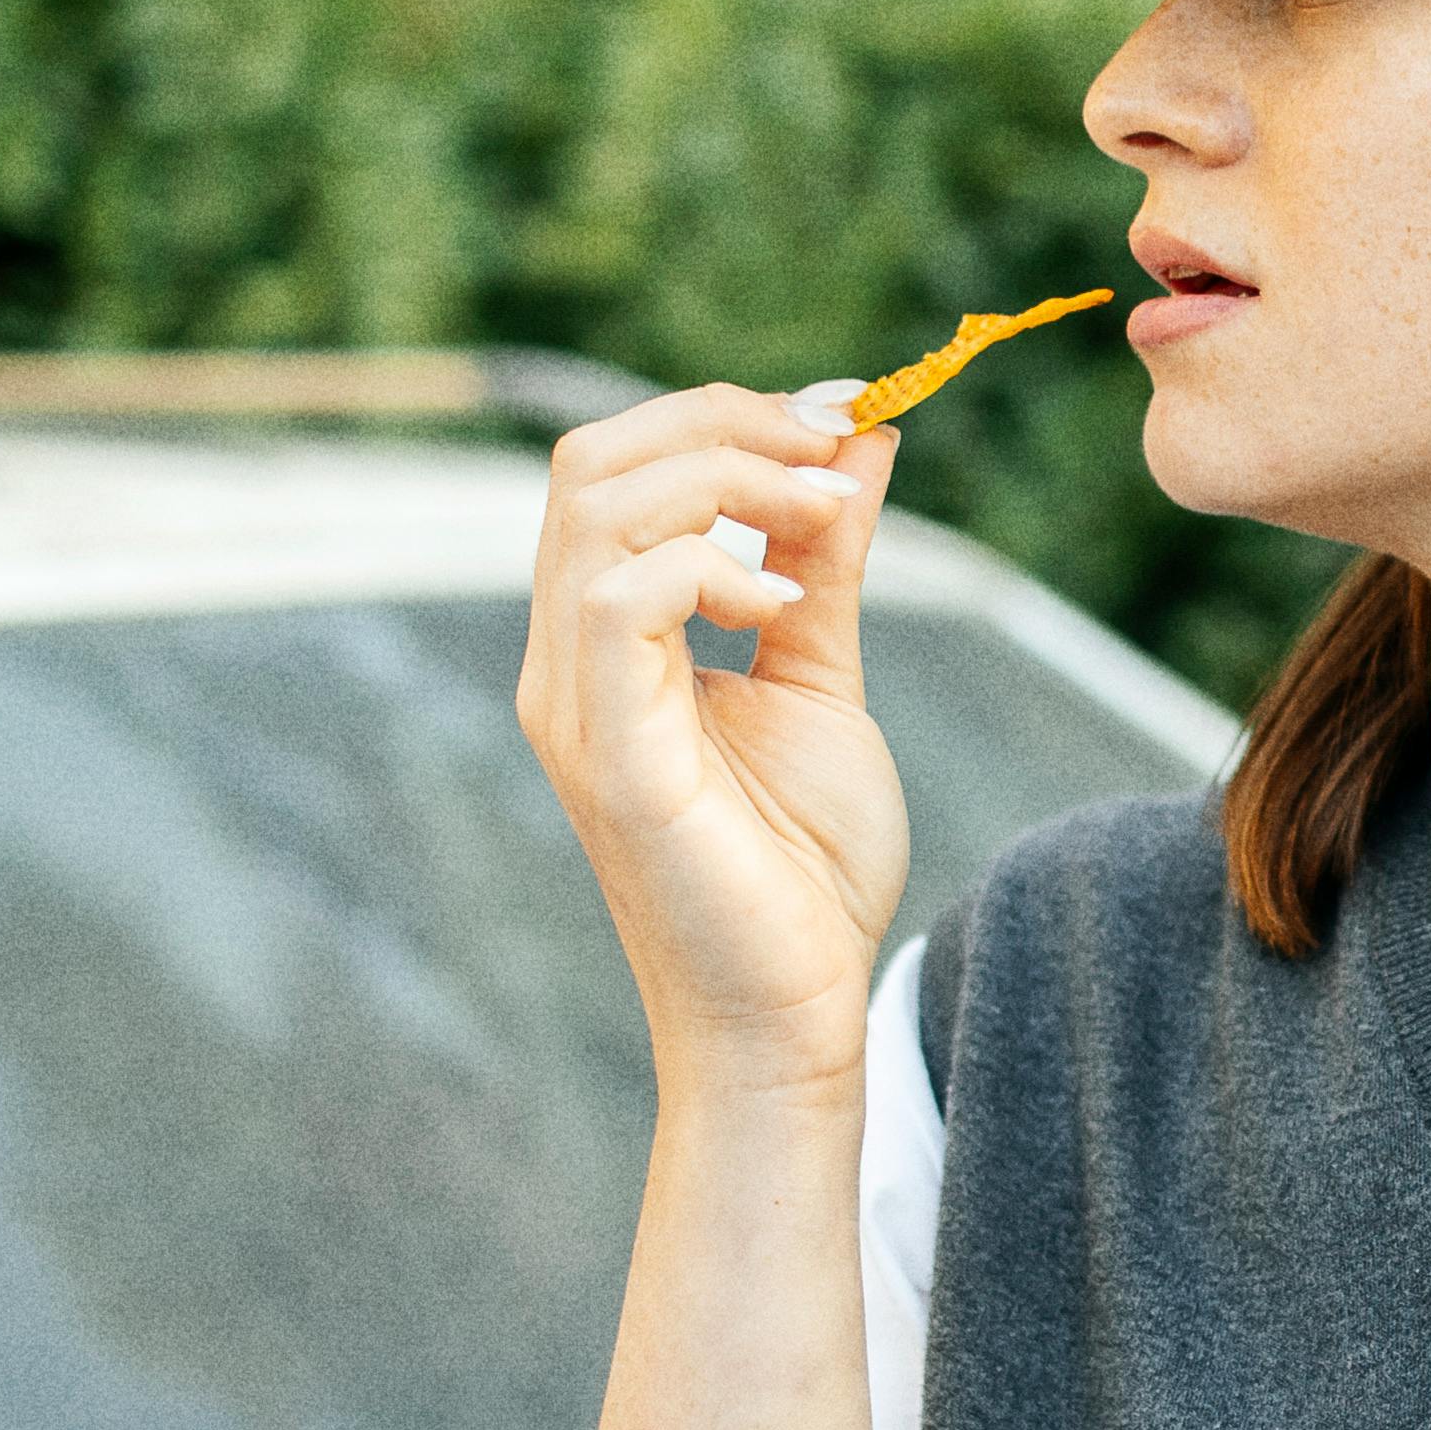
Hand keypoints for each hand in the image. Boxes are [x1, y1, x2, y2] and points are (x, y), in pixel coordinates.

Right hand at [516, 379, 910, 1094]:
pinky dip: (714, 565)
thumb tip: (861, 437)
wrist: (795, 1015)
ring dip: (731, 478)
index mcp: (607, 638)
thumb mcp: (820, 675)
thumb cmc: (800, 870)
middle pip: (592, 462)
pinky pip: (620, 597)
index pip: (621, 467)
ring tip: (828, 516)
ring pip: (598, 507)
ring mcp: (577, 706)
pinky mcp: (610, 755)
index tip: (846, 414)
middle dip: (725, 423)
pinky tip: (784, 606)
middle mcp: (568, 661)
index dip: (727, 416)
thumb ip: (827, 560)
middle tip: (836, 446)